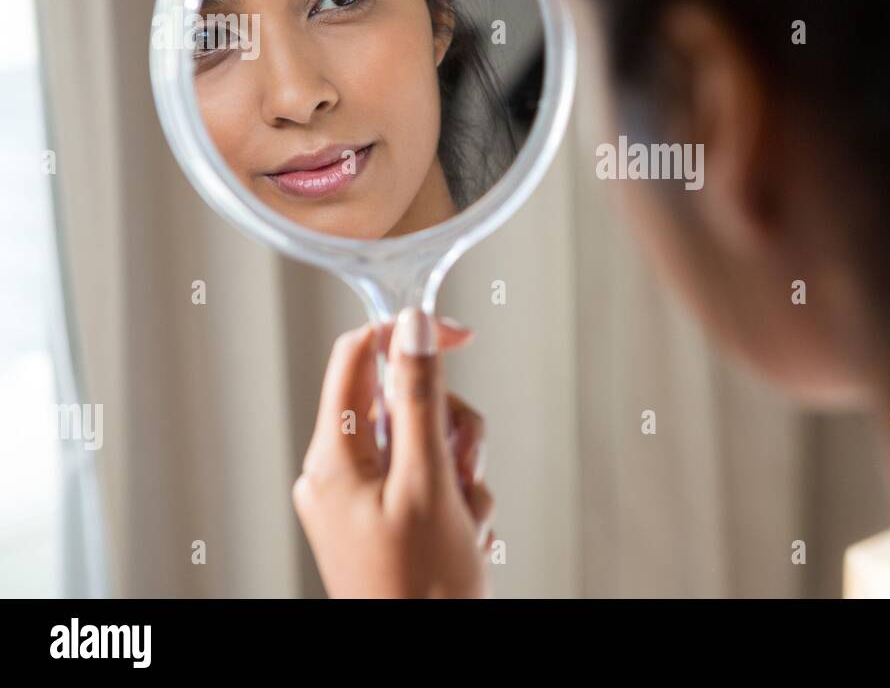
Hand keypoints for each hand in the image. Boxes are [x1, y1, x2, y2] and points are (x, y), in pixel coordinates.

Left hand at [291, 307, 493, 597]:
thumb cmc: (418, 589)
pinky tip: (462, 532)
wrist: (422, 661)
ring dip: (460, 469)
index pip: (360, 354)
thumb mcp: (428, 483)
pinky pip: (427, 478)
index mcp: (334, 454)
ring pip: (424, 439)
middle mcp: (338, 470)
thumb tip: (411, 324)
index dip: (410, 335)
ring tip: (465, 514)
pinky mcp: (383, 518)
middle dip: (450, 424)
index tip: (459, 337)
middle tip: (465, 466)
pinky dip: (455, 497)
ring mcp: (360, 497)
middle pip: (403, 398)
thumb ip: (419, 399)